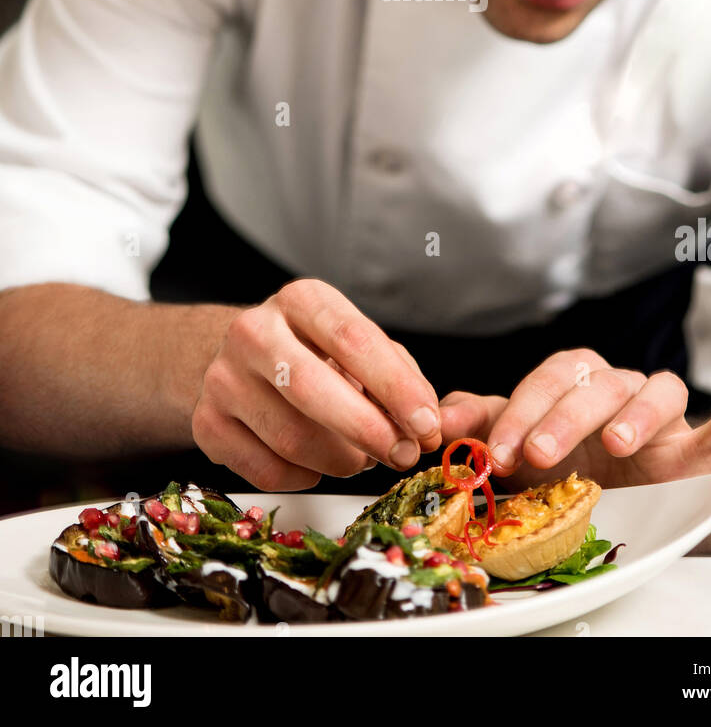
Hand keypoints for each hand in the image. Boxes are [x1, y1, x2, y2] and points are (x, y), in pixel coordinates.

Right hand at [192, 279, 441, 489]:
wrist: (243, 361)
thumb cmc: (317, 354)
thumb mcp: (361, 348)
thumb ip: (404, 379)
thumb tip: (439, 421)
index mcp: (301, 300)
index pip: (353, 339)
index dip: (396, 387)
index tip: (426, 424)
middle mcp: (254, 331)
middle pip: (314, 389)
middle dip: (369, 430)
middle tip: (403, 454)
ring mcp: (222, 378)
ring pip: (292, 439)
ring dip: (341, 460)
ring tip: (359, 456)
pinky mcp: (205, 424)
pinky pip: (267, 471)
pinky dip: (306, 477)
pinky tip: (316, 462)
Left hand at [438, 348, 710, 488]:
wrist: (609, 486)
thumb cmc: (562, 455)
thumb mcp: (516, 440)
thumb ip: (481, 423)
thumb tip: (440, 416)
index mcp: (572, 378)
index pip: (547, 380)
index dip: (520, 411)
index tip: (495, 451)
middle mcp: (615, 385)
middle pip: (595, 384)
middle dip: (564, 417)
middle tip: (538, 454)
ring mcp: (654, 413)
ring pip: (652, 392)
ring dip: (635, 414)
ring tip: (618, 442)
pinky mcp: (687, 448)